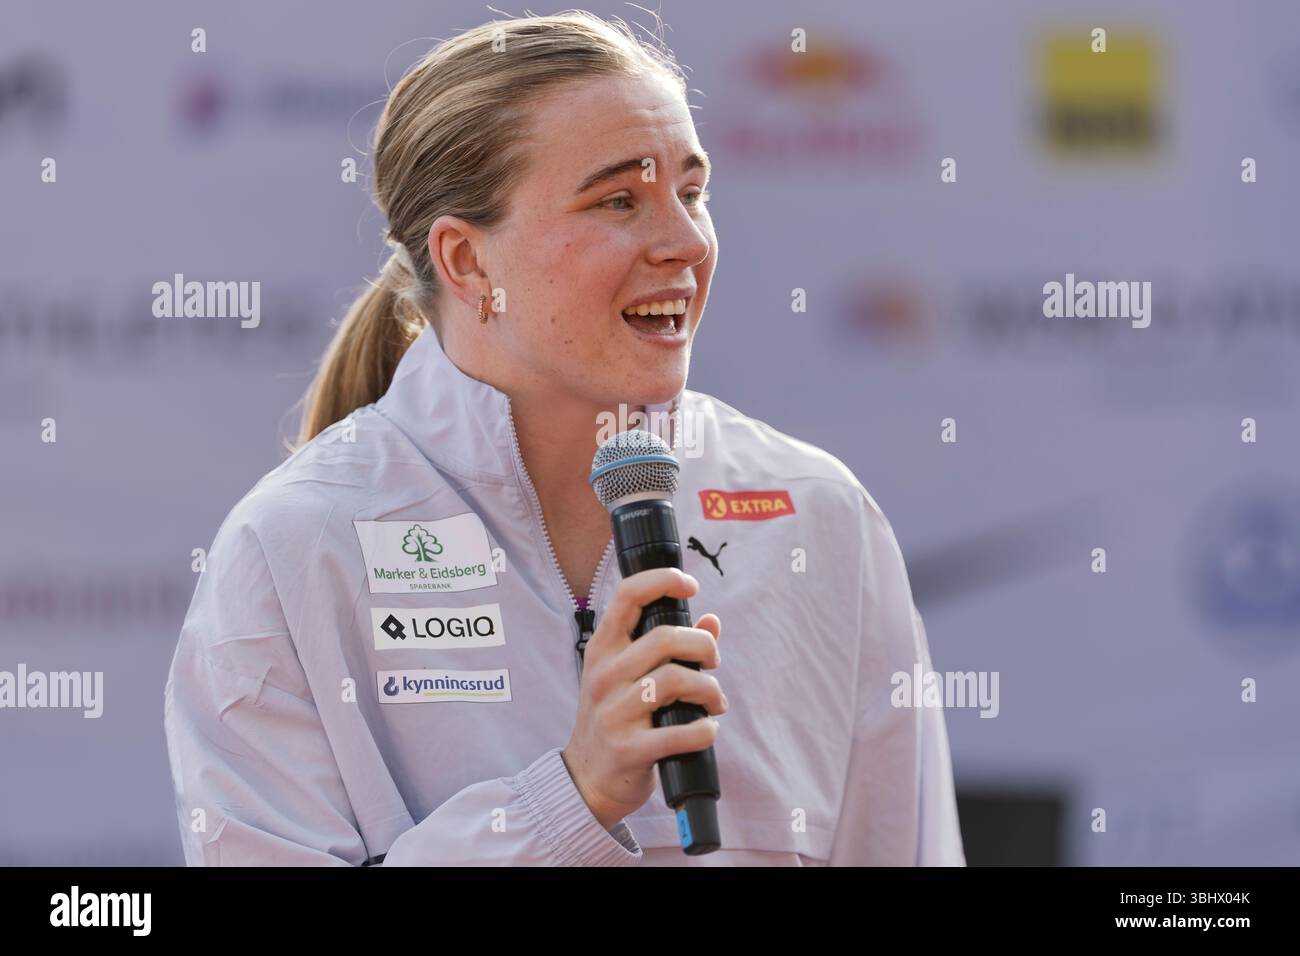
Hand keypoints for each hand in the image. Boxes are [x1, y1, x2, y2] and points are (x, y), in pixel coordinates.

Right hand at [561, 567, 724, 830]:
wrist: (587, 778)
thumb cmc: (616, 717)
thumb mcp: (628, 676)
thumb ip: (668, 647)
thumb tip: (712, 622)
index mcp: (602, 649)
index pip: (627, 595)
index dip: (663, 581)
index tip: (691, 585)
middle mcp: (604, 675)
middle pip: (665, 638)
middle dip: (704, 647)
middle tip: (713, 663)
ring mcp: (613, 713)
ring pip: (676, 680)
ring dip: (709, 691)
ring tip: (715, 702)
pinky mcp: (628, 749)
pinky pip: (680, 732)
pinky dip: (704, 730)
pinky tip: (707, 730)